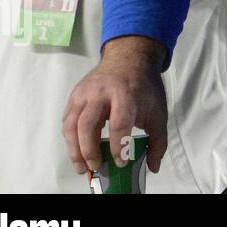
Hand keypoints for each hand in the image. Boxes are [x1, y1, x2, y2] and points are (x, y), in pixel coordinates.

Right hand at [62, 37, 168, 176]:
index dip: (119, 146)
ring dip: (74, 149)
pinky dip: (70, 139)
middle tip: (96, 167)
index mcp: (126, 94)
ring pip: (71, 125)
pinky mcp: (75, 96)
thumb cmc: (144, 88)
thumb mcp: (158, 111)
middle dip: (89, 150)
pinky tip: (78, 151)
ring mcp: (84, 93)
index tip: (121, 162)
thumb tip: (153, 167)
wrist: (129, 59)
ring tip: (82, 167)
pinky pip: (67, 120)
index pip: (119, 123)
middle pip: (87, 124)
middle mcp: (101, 92)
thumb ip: (158, 140)